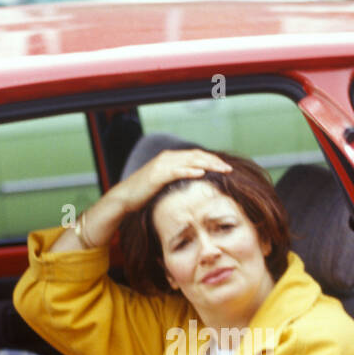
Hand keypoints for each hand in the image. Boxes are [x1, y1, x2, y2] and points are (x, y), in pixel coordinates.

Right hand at [74, 149, 232, 247]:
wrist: (124, 198)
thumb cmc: (145, 195)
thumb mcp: (166, 185)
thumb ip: (179, 180)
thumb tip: (195, 184)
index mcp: (171, 159)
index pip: (196, 156)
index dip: (212, 160)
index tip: (226, 167)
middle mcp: (168, 158)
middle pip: (196, 155)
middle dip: (214, 161)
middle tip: (229, 168)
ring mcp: (162, 165)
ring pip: (190, 160)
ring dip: (207, 164)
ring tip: (221, 169)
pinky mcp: (157, 174)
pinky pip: (176, 170)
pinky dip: (189, 170)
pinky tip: (201, 173)